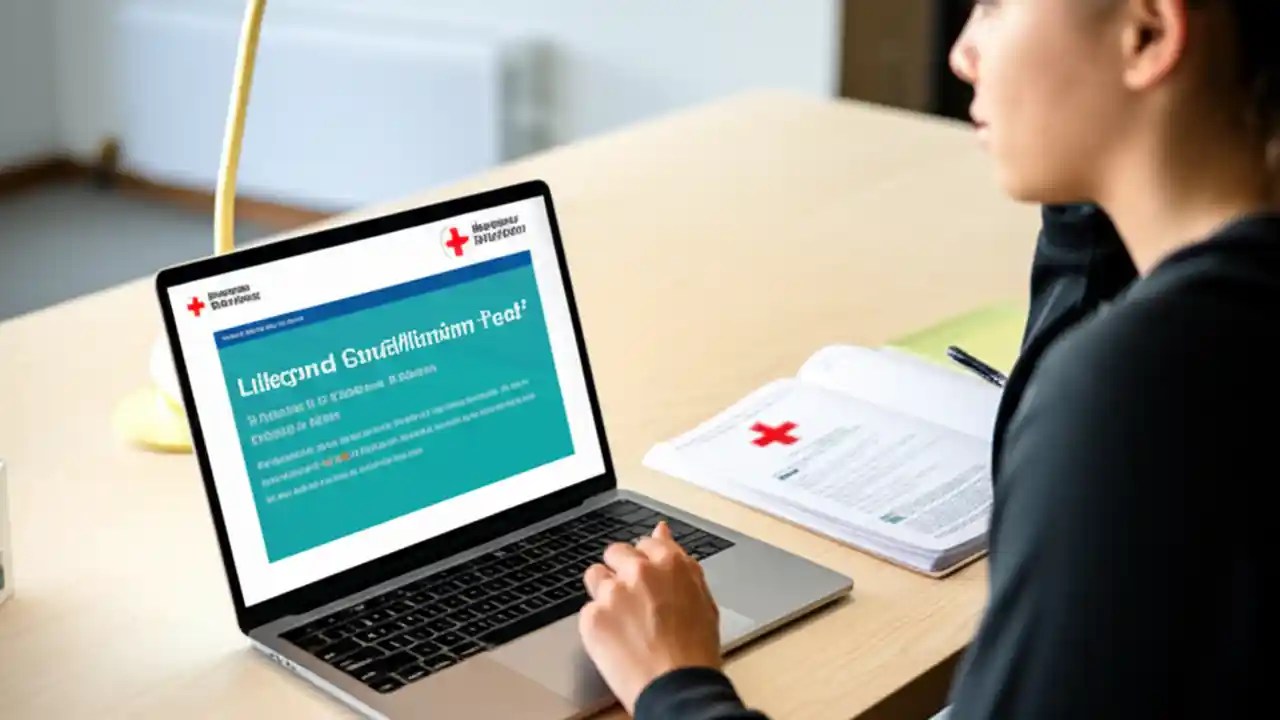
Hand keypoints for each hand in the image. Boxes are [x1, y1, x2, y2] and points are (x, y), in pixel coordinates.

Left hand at [578, 521, 721, 713]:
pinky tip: (616, 641)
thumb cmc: (696, 652)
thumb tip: (663, 532)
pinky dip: (598, 623)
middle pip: (616, 553)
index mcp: (671, 564)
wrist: (678, 688)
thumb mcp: (702, 600)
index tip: (646, 577)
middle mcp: (640, 572)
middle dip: (621, 571)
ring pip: (596, 576)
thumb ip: (680, 563)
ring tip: (622, 621)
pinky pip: (588, 610)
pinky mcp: (592, 617)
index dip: (646, 562)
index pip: (646, 543)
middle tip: (632, 600)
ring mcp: (613, 593)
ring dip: (604, 591)